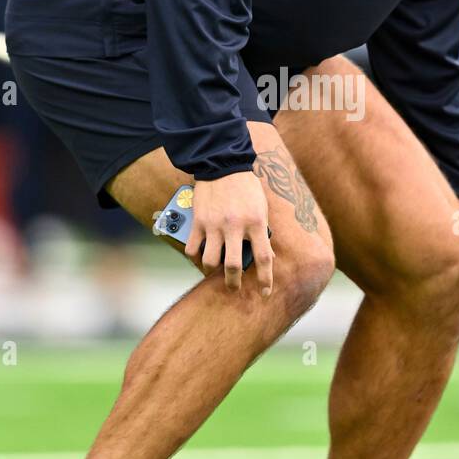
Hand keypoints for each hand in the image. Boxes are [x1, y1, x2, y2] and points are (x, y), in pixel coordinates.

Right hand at [185, 171, 273, 295]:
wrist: (222, 164)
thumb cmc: (246, 188)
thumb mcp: (261, 209)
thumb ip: (262, 233)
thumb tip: (266, 257)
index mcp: (256, 222)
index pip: (263, 258)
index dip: (265, 279)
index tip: (265, 293)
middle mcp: (235, 226)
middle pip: (234, 266)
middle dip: (234, 283)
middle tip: (234, 289)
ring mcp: (214, 225)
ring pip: (210, 261)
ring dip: (212, 272)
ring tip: (215, 272)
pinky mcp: (198, 221)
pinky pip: (193, 248)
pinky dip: (195, 258)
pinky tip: (199, 259)